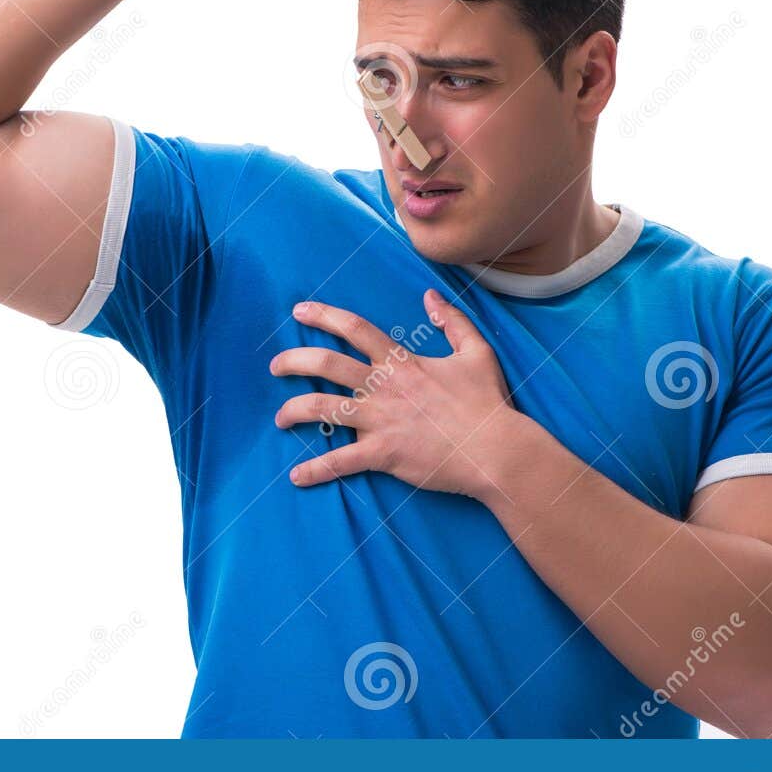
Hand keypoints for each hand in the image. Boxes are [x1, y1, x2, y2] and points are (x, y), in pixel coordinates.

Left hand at [269, 289, 526, 501]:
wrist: (497, 450)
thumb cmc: (487, 404)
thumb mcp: (476, 353)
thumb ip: (452, 321)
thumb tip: (430, 296)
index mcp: (402, 362)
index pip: (355, 329)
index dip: (323, 316)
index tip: (299, 311)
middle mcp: (384, 386)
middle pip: (326, 363)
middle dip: (293, 361)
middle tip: (275, 366)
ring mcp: (380, 420)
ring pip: (322, 408)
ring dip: (294, 411)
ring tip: (279, 418)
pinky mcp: (383, 453)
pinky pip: (340, 462)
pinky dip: (315, 470)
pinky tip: (296, 476)